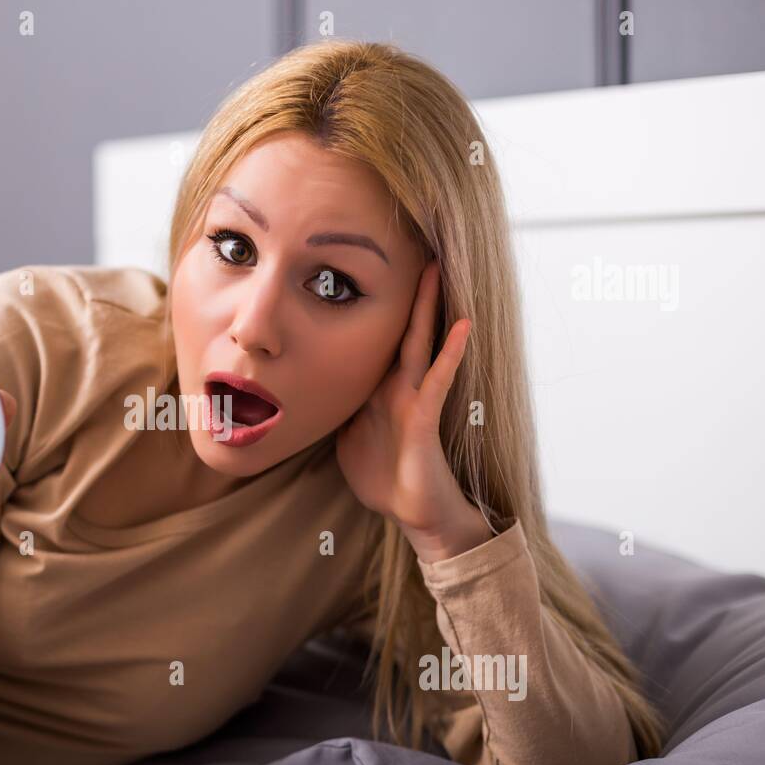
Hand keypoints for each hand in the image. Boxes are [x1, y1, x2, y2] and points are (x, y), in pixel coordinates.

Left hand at [334, 260, 492, 562]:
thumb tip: (302, 394)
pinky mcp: (425, 419)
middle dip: (402, 293)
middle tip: (410, 249)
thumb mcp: (345, 438)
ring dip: (428, 308)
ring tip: (437, 269)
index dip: (367, 306)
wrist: (416, 515)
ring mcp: (414, 400)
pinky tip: (461, 325)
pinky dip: (450, 353)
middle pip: (399, 330)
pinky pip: (439, 380)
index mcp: (376, 390)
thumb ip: (332, 410)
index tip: (358, 268)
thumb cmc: (384, 479)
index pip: (372, 339)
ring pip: (420, 344)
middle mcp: (398, 387)